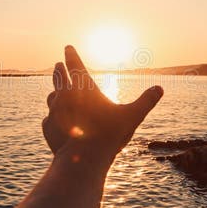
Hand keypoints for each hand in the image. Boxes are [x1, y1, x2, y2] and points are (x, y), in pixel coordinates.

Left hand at [42, 45, 163, 167]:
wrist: (81, 160)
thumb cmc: (108, 135)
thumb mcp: (132, 116)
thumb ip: (146, 101)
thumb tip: (159, 88)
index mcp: (83, 87)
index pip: (74, 64)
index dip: (71, 54)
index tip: (67, 47)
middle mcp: (65, 95)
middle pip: (58, 76)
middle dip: (59, 70)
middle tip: (58, 66)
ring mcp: (54, 111)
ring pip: (51, 96)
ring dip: (55, 92)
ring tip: (56, 92)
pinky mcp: (47, 127)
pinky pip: (48, 118)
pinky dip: (53, 117)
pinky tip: (57, 121)